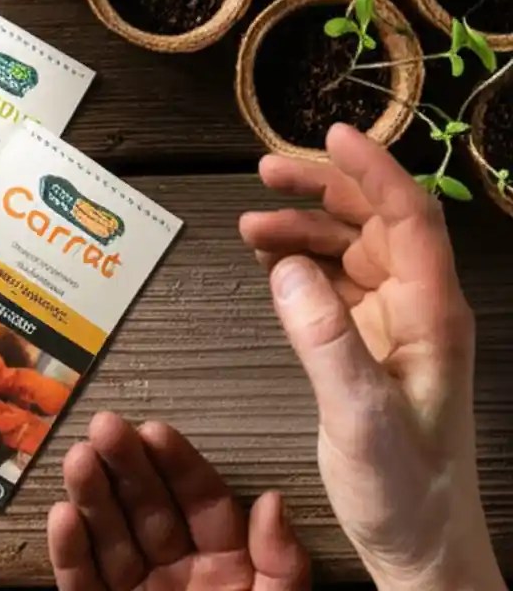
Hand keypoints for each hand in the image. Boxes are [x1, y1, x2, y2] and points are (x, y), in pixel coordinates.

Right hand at [48, 411, 307, 589]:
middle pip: (147, 508)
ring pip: (109, 536)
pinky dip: (70, 551)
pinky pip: (82, 582)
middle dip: (125, 467)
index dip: (177, 464)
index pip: (200, 501)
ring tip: (78, 460)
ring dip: (92, 496)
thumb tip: (268, 501)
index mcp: (226, 564)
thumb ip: (280, 562)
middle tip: (105, 429)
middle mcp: (177, 572)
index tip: (155, 430)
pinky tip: (62, 516)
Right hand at [240, 124, 502, 589]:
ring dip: (303, 231)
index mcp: (432, 316)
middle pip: (374, 224)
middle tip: (265, 172)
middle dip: (323, 190)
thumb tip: (286, 267)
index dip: (372, 171)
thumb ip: (324, 339)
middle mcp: (417, 312)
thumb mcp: (359, 417)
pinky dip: (300, 267)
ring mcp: (393, 330)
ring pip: (349, 252)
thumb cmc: (405, 491)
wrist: (419, 546)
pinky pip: (334, 288)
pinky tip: (270, 263)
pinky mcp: (368, 351)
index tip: (331, 135)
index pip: (408, 219)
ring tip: (250, 226)